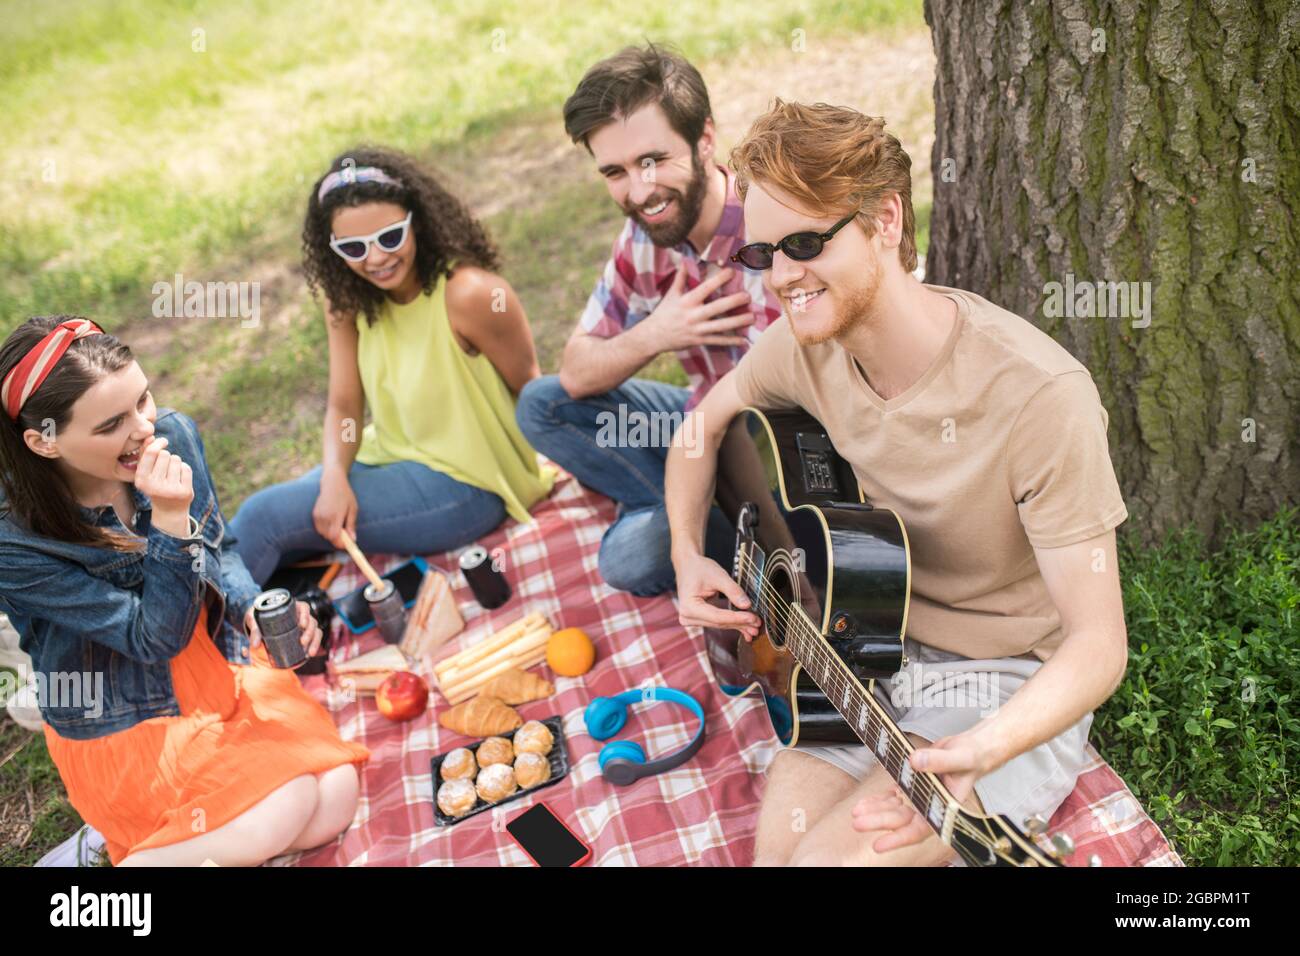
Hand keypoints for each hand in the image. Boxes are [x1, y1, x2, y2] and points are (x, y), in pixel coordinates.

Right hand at [134, 436, 193, 536]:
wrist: (169, 511)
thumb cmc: (155, 485)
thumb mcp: (145, 472)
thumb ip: (145, 454)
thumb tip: (151, 437)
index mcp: (141, 480)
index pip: (151, 453)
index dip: (158, 443)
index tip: (163, 441)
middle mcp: (154, 486)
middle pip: (165, 454)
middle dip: (166, 457)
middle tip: (164, 470)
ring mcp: (170, 490)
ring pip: (176, 459)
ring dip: (175, 463)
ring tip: (171, 475)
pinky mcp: (184, 492)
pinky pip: (186, 468)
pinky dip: (184, 470)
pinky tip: (180, 480)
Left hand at [244, 601, 322, 657]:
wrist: (259, 627)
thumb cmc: (258, 619)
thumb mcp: (255, 621)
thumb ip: (255, 631)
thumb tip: (255, 645)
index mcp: (291, 608)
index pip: (304, 607)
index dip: (305, 615)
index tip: (301, 625)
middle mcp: (300, 616)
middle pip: (311, 621)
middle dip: (309, 632)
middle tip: (302, 642)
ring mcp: (304, 626)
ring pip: (316, 630)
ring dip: (314, 640)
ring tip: (309, 652)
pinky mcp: (305, 636)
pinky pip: (315, 639)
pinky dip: (315, 646)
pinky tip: (310, 654)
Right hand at [312, 470, 356, 546]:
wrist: (332, 483)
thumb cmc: (345, 495)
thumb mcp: (353, 509)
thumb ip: (351, 525)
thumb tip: (353, 539)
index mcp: (335, 515)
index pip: (334, 536)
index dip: (340, 543)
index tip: (347, 544)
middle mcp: (324, 516)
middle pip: (329, 537)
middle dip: (337, 538)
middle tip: (346, 533)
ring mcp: (317, 515)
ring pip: (323, 534)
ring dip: (331, 533)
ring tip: (339, 523)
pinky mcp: (314, 515)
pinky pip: (319, 528)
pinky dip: (326, 529)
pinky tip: (332, 520)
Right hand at [640, 267, 752, 352]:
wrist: (653, 336)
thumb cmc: (664, 312)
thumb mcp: (671, 294)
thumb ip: (680, 277)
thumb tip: (684, 260)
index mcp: (687, 301)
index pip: (706, 288)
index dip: (719, 279)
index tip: (732, 272)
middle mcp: (693, 315)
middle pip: (717, 307)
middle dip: (733, 302)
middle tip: (748, 296)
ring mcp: (697, 330)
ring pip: (721, 326)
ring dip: (737, 322)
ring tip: (752, 318)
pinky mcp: (699, 341)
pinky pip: (717, 341)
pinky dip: (731, 341)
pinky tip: (744, 340)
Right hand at [673, 550, 761, 637]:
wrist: (687, 564)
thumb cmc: (699, 568)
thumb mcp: (718, 576)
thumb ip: (733, 591)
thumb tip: (747, 606)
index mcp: (689, 606)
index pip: (718, 617)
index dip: (737, 618)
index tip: (753, 618)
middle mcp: (687, 616)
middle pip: (719, 623)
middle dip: (740, 623)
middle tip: (757, 624)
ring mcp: (691, 619)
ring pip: (720, 624)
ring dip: (738, 625)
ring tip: (754, 627)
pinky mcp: (698, 618)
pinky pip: (717, 622)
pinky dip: (731, 623)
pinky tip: (744, 629)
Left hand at [849, 723, 1003, 851]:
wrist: (969, 750)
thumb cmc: (971, 759)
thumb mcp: (958, 758)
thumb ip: (938, 761)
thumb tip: (916, 762)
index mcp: (943, 807)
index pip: (920, 829)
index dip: (899, 838)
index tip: (879, 845)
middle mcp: (929, 806)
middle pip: (901, 820)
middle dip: (879, 821)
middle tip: (858, 822)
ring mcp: (919, 797)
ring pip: (894, 810)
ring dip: (875, 811)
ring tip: (857, 812)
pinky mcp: (912, 786)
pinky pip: (892, 797)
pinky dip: (879, 800)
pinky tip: (865, 803)